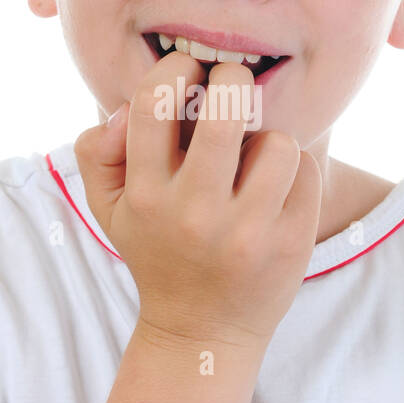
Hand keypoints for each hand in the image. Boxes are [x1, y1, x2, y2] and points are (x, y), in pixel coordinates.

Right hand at [74, 50, 322, 352]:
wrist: (201, 333)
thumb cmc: (157, 252)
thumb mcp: (109, 209)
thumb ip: (98, 152)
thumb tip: (126, 106)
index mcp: (146, 197)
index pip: (153, 105)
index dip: (175, 70)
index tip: (189, 70)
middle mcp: (194, 214)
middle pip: (225, 110)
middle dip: (233, 80)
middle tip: (233, 84)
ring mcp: (246, 231)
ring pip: (277, 141)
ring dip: (268, 139)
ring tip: (255, 158)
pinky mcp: (289, 243)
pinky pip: (306, 172)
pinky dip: (294, 170)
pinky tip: (276, 189)